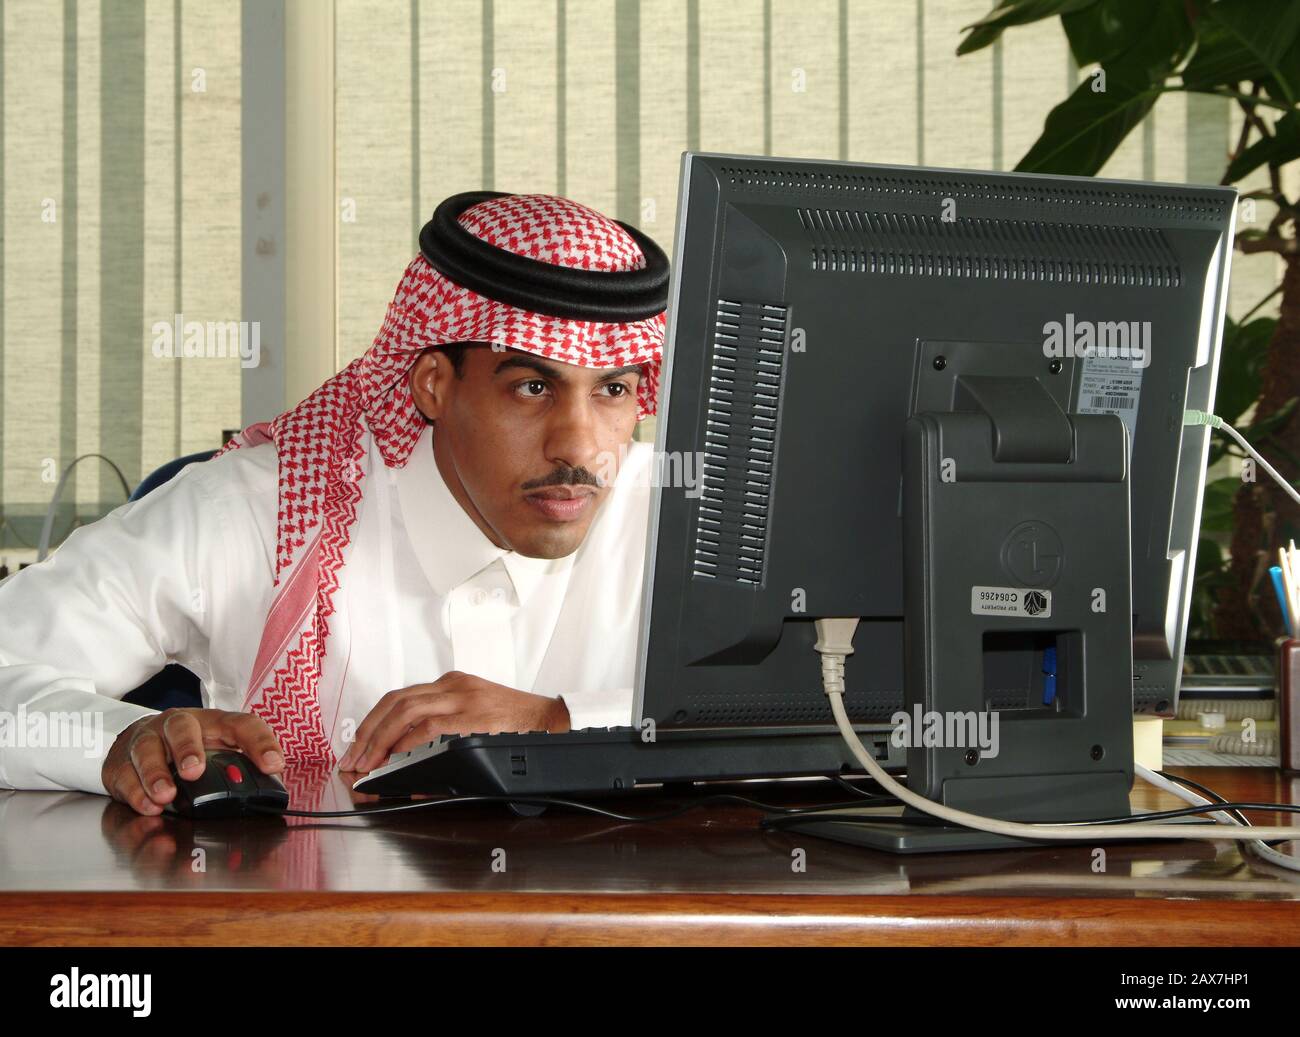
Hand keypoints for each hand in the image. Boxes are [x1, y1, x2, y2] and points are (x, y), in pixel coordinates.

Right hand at [101, 708, 284, 815]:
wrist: (138, 743)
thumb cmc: (190, 749)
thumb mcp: (220, 754)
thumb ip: (243, 772)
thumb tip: (270, 795)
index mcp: (213, 723)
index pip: (243, 725)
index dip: (261, 743)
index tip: (274, 765)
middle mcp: (178, 725)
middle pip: (182, 726)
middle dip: (188, 748)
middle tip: (194, 772)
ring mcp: (147, 740)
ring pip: (147, 748)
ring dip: (156, 774)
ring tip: (166, 796)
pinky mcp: (121, 760)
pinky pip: (124, 773)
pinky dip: (134, 792)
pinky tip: (148, 806)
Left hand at [338, 672, 569, 771]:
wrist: (551, 722)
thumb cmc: (515, 724)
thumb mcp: (476, 715)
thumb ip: (444, 728)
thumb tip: (408, 761)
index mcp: (452, 684)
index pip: (400, 697)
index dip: (373, 722)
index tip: (360, 746)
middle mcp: (453, 686)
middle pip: (395, 701)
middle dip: (368, 732)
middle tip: (353, 759)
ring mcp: (462, 698)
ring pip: (405, 710)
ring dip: (380, 739)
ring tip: (367, 764)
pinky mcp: (472, 715)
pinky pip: (430, 726)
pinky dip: (407, 744)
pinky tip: (396, 758)